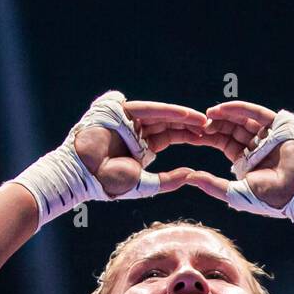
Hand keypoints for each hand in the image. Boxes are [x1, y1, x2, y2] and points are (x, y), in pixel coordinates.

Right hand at [74, 99, 205, 196]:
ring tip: (201, 119)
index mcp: (143, 146)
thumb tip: (191, 175)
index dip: (188, 136)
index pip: (170, 136)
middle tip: (210, 125)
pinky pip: (145, 109)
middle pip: (167, 122)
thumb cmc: (108, 183)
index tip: (207, 137)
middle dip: (188, 123)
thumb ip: (168, 181)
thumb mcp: (145, 184)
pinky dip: (164, 110)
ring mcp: (126, 118)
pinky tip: (182, 114)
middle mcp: (136, 130)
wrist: (83, 175)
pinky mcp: (116, 109)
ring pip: (159, 114)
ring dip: (180, 115)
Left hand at [182, 101, 293, 208]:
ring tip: (209, 114)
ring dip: (225, 115)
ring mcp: (268, 135)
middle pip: (232, 129)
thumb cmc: (271, 198)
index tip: (194, 134)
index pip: (225, 143)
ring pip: (243, 119)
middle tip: (199, 123)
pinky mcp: (279, 125)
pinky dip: (240, 109)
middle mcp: (257, 146)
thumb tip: (189, 178)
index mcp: (247, 161)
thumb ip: (213, 185)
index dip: (210, 137)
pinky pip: (257, 113)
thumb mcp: (236, 193)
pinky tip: (223, 109)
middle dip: (216, 124)